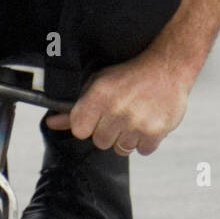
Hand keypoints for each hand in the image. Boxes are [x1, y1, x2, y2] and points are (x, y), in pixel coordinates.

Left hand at [45, 51, 192, 155]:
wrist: (167, 67)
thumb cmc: (130, 75)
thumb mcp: (98, 83)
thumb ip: (74, 108)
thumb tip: (51, 123)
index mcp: (99, 95)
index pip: (79, 130)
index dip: (87, 126)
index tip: (96, 118)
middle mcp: (116, 110)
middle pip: (100, 142)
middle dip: (108, 132)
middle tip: (119, 114)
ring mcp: (136, 123)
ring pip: (121, 149)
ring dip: (127, 137)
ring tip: (134, 117)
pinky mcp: (155, 133)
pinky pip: (141, 150)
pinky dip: (144, 141)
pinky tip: (147, 122)